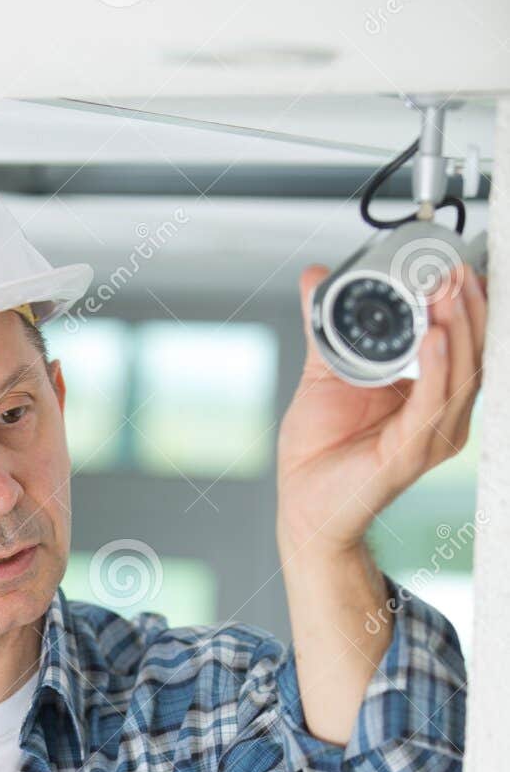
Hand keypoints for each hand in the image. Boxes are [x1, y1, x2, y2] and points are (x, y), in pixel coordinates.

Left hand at [276, 256, 486, 560]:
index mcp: (428, 394)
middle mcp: (439, 415)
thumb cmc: (320, 450)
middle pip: (468, 354)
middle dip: (466, 308)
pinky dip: (435, 369)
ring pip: (458, 376)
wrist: (302, 505)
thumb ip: (323, 325)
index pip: (460, 343)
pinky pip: (431, 406)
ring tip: (448, 292)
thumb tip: (315, 276)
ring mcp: (429, 437)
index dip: (464, 305)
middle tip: (453, 271)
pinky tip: (433, 337)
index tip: (453, 266)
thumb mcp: (324, 373)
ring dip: (456, 330)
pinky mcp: (410, 454)